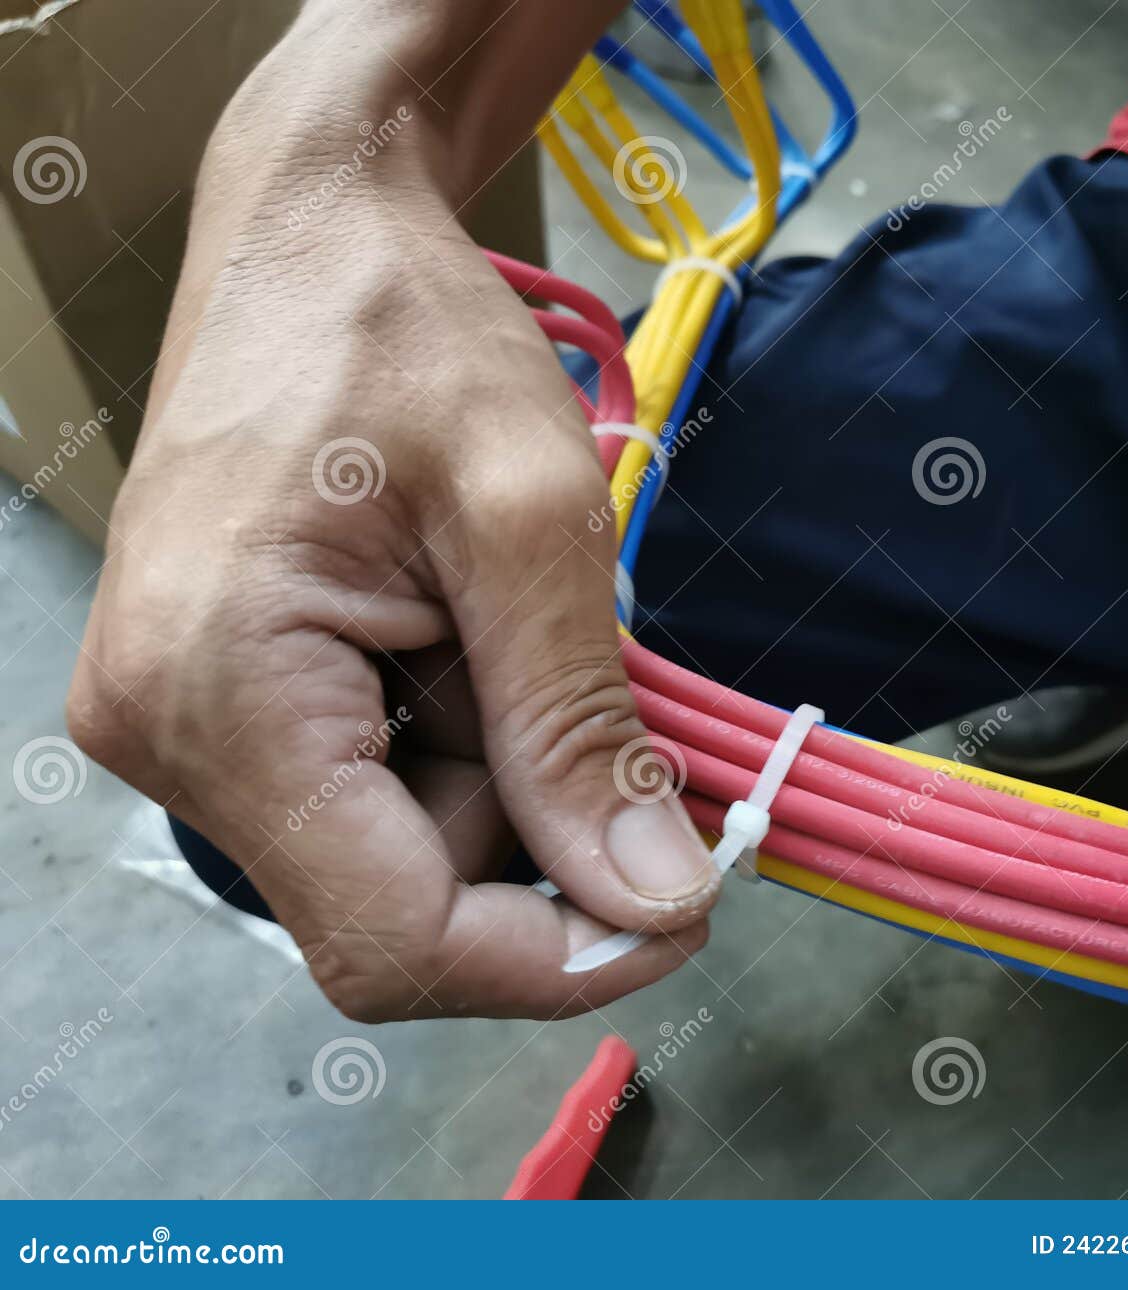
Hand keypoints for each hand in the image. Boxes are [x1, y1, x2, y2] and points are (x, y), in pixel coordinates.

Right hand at [67, 0, 716, 1022]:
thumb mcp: (531, 516)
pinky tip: (467, 638)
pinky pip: (374, 799)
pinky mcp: (228, 710)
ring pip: (401, 859)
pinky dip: (465, 748)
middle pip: (403, 910)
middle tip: (597, 691)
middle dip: (537, 835)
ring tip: (507, 622)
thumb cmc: (403, 332)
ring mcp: (189, 729)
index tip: (686, 904)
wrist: (315, 238)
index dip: (558, 958)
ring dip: (505, 778)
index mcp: (222, 693)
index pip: (393, 940)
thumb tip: (656, 899)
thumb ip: (582, 726)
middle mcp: (170, 737)